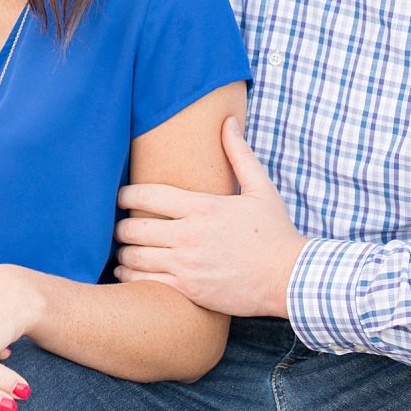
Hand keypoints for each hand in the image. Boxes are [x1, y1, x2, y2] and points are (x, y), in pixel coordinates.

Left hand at [115, 116, 308, 316]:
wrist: (290, 278)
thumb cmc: (275, 231)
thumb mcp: (260, 188)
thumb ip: (239, 154)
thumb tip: (228, 120)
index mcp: (203, 207)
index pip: (148, 195)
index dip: (126, 194)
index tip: (120, 196)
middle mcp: (190, 235)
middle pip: (134, 228)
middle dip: (121, 226)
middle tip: (119, 225)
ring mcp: (187, 265)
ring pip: (134, 257)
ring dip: (123, 252)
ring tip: (123, 249)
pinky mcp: (189, 290)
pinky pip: (145, 283)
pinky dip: (129, 277)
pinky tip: (127, 273)